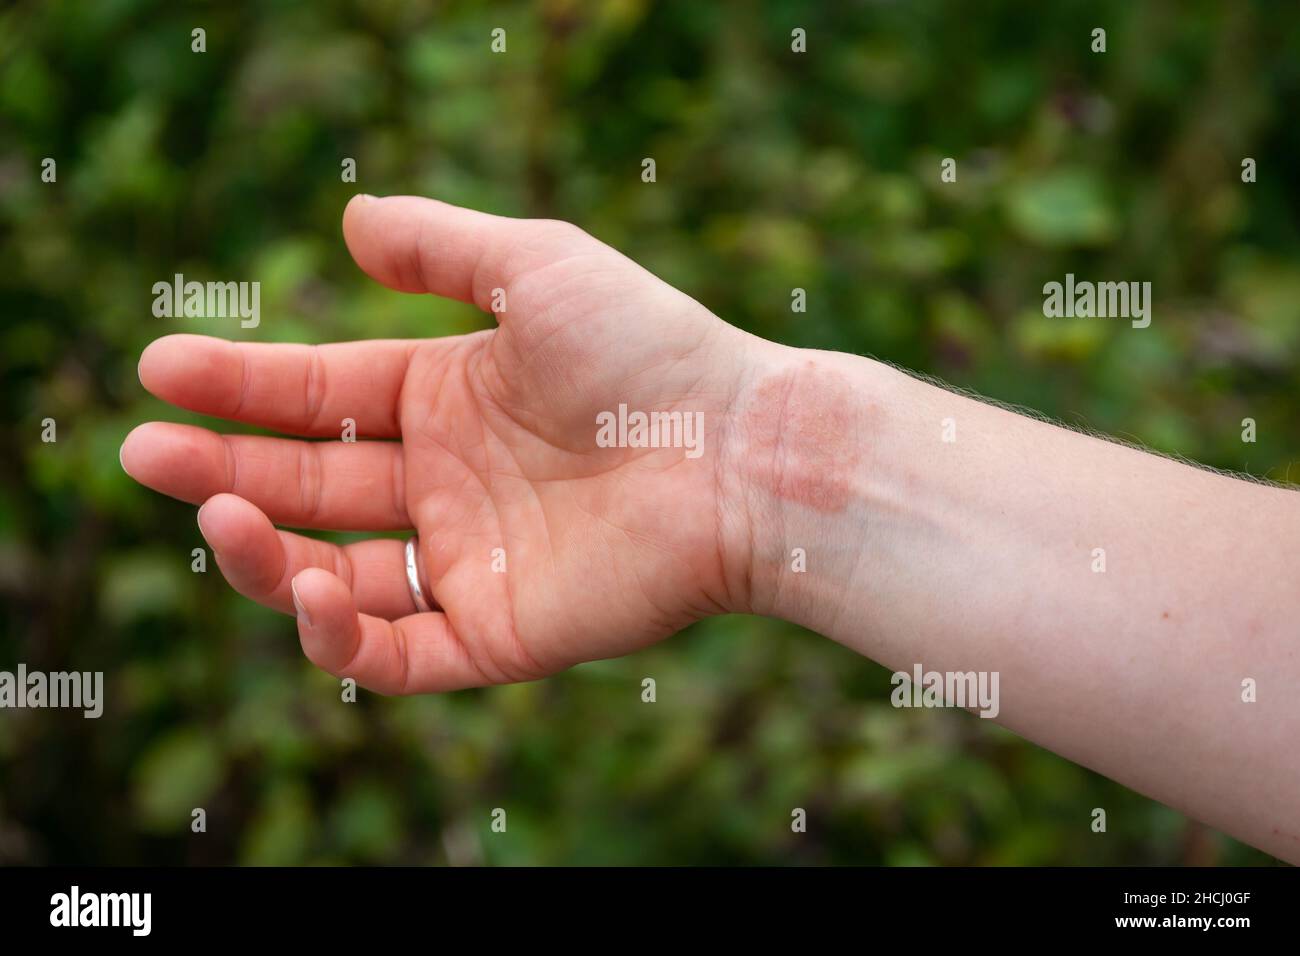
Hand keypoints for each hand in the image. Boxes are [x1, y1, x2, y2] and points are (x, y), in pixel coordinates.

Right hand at [122, 195, 763, 692]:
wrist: (740, 452)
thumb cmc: (652, 350)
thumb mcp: (537, 268)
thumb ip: (442, 246)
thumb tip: (346, 221)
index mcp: (451, 398)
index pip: (323, 396)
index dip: (241, 387)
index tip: (162, 368)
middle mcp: (451, 482)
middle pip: (312, 482)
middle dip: (224, 467)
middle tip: (144, 449)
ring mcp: (471, 561)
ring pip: (335, 575)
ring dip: (265, 552)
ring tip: (216, 512)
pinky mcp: (500, 633)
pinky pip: (396, 651)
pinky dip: (337, 633)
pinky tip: (305, 584)